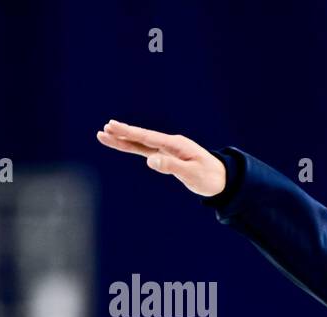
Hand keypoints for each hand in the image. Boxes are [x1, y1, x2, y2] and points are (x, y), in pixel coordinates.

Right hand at [95, 119, 226, 196]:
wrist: (222, 179)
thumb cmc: (209, 177)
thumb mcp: (192, 174)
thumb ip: (172, 167)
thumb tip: (150, 160)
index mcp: (175, 145)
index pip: (148, 137)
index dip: (130, 133)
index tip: (113, 127)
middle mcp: (170, 144)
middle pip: (141, 138)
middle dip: (122, 134)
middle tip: (104, 129)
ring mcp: (168, 150)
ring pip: (141, 144)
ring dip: (124, 140)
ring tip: (104, 135)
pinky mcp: (167, 157)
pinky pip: (146, 151)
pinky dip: (133, 147)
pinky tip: (122, 144)